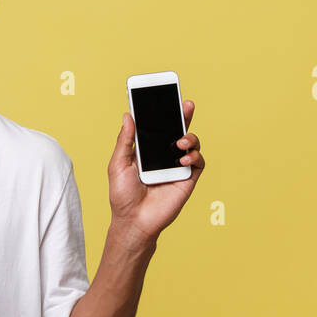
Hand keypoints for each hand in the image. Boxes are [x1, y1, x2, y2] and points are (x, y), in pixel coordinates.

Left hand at [108, 98, 204, 242]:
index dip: (163, 112)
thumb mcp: (118, 164)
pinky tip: (183, 159)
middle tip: (186, 104)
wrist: (133, 221)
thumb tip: (129, 115)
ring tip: (180, 141)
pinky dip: (194, 156)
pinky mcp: (187, 179)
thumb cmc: (123, 195)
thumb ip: (125, 140)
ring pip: (191, 143)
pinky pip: (198, 162)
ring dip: (189, 137)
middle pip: (178, 129)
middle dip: (184, 115)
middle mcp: (164, 155)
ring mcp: (177, 167)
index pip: (158, 126)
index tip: (165, 96)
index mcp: (147, 149)